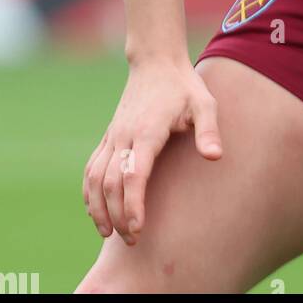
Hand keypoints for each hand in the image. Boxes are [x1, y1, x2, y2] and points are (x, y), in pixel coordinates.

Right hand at [82, 57, 221, 245]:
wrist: (156, 62)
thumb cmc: (184, 86)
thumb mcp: (204, 103)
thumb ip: (208, 130)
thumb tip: (214, 157)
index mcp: (147, 131)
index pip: (133, 176)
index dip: (133, 206)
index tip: (139, 229)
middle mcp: (124, 135)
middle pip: (111, 183)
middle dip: (118, 215)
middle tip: (132, 240)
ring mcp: (113, 136)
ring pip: (95, 177)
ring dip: (97, 208)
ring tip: (108, 233)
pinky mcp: (108, 136)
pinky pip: (91, 167)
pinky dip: (89, 191)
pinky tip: (95, 209)